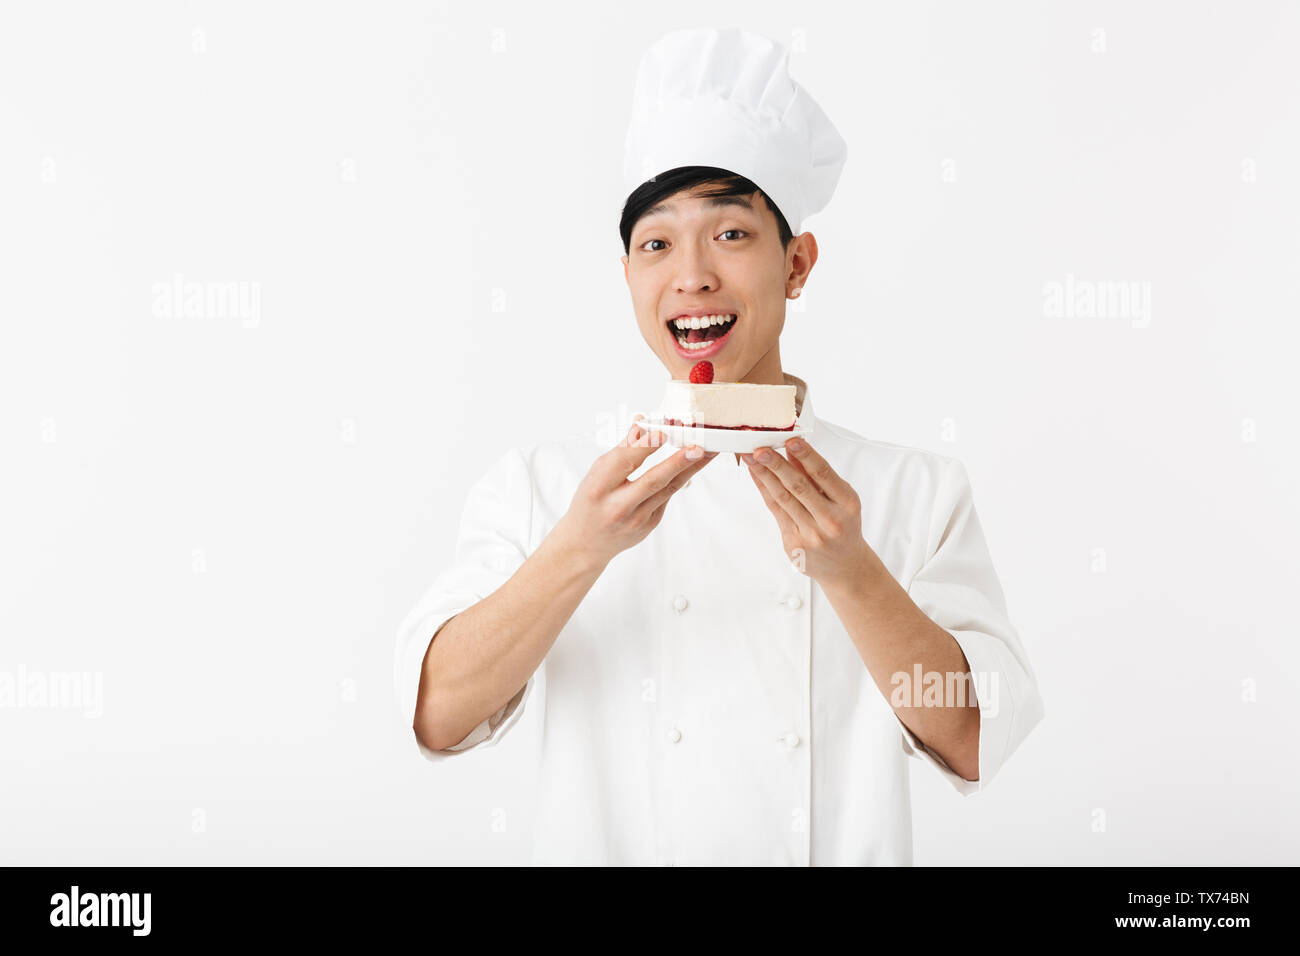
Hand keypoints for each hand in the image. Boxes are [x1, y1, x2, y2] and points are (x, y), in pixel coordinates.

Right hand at [553, 416, 717, 568]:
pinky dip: (678, 479)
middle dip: (677, 462)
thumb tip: (642, 424)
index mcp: (598, 488)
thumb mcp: (596, 474)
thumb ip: (622, 450)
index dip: (645, 446)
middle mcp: (618, 506)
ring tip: (707, 451)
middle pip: (652, 480)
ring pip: (667, 489)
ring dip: (689, 469)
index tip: (663, 431)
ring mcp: (636, 519)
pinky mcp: (649, 525)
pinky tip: (692, 465)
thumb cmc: (590, 502)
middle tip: (697, 447)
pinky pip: (666, 497)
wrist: (586, 543)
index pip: (624, 462)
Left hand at [742, 437, 874, 588]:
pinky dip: (765, 491)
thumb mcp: (841, 499)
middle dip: (778, 466)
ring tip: (752, 458)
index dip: (806, 456)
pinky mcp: (793, 544)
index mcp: (848, 504)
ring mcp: (811, 535)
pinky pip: (776, 511)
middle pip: (799, 487)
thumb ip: (818, 476)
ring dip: (765, 475)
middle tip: (761, 449)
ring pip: (783, 499)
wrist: (844, 566)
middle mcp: (830, 520)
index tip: (791, 441)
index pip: (824, 475)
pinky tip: (756, 475)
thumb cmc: (844, 526)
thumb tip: (794, 449)